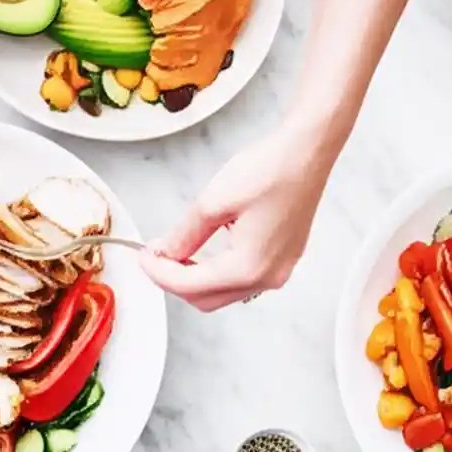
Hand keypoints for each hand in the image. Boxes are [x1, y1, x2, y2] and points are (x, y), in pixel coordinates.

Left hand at [140, 129, 329, 310]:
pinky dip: (216, 272)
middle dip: (174, 281)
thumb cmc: (271, 170)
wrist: (307, 152)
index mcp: (249, 267)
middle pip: (206, 299)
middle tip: (154, 256)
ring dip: (195, 279)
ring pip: (223, 293)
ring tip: (175, 252)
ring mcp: (279, 271)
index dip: (159, 272)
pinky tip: (203, 252)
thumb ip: (184, 235)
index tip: (143, 256)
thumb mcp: (213, 202)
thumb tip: (165, 253)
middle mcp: (268, 277)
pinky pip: (242, 280)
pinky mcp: (283, 259)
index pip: (189, 285)